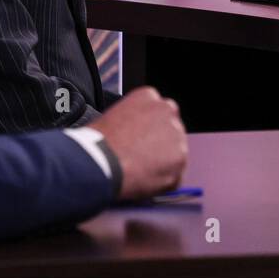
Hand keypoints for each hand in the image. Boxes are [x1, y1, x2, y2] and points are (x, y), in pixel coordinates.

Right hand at [89, 86, 186, 200]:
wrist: (100, 161)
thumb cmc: (97, 141)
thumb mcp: (111, 116)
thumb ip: (131, 119)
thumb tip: (134, 133)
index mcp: (148, 96)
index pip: (158, 111)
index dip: (149, 128)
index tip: (142, 139)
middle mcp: (167, 110)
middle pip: (171, 129)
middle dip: (161, 143)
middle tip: (142, 156)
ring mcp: (177, 135)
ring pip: (175, 152)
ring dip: (163, 162)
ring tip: (140, 171)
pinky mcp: (180, 159)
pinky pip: (176, 174)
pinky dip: (164, 181)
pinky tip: (145, 181)